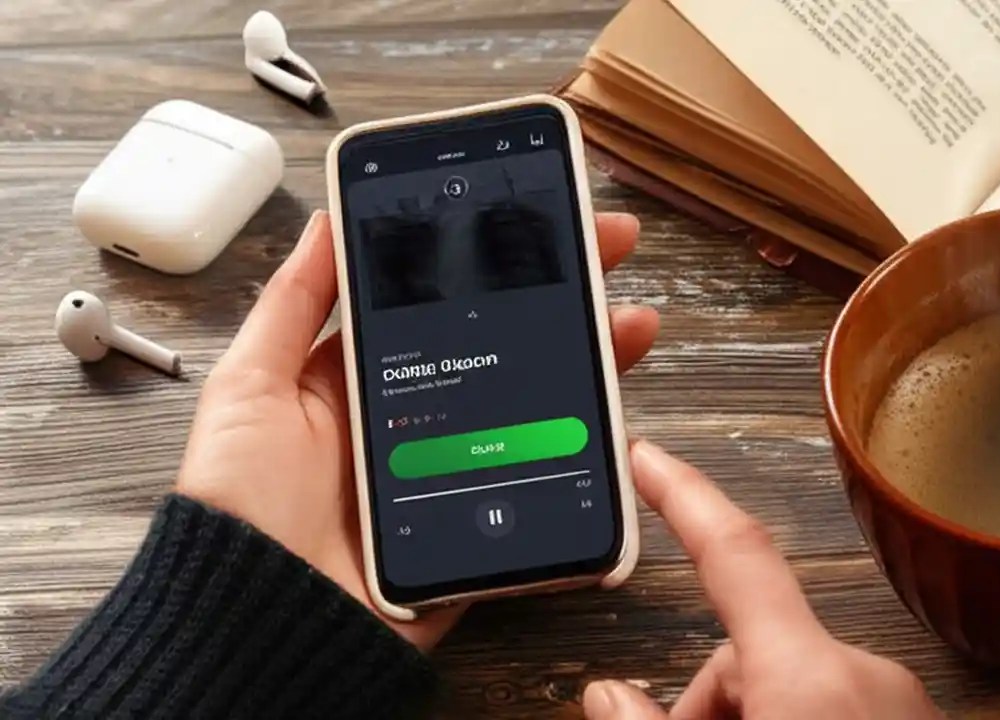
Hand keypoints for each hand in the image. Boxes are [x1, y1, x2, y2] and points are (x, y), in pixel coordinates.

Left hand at [176, 210, 658, 650]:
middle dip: (560, 293)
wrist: (266, 619)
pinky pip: (545, 476)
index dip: (492, 257)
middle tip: (606, 249)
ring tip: (626, 322)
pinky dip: (587, 447)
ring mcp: (458, 465)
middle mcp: (421, 416)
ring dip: (589, 358)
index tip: (534, 217)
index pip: (443, 300)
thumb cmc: (240, 509)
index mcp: (366, 377)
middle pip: (506, 341)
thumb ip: (291, 304)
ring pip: (538, 402)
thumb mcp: (250, 386)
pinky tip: (615, 411)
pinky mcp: (482, 519)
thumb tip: (326, 222)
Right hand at [583, 442, 943, 719]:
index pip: (735, 552)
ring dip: (753, 715)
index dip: (683, 496)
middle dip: (708, 696)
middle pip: (756, 644)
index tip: (648, 457)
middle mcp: (867, 678)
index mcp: (812, 679)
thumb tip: (608, 699)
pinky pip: (841, 708)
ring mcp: (905, 706)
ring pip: (798, 683)